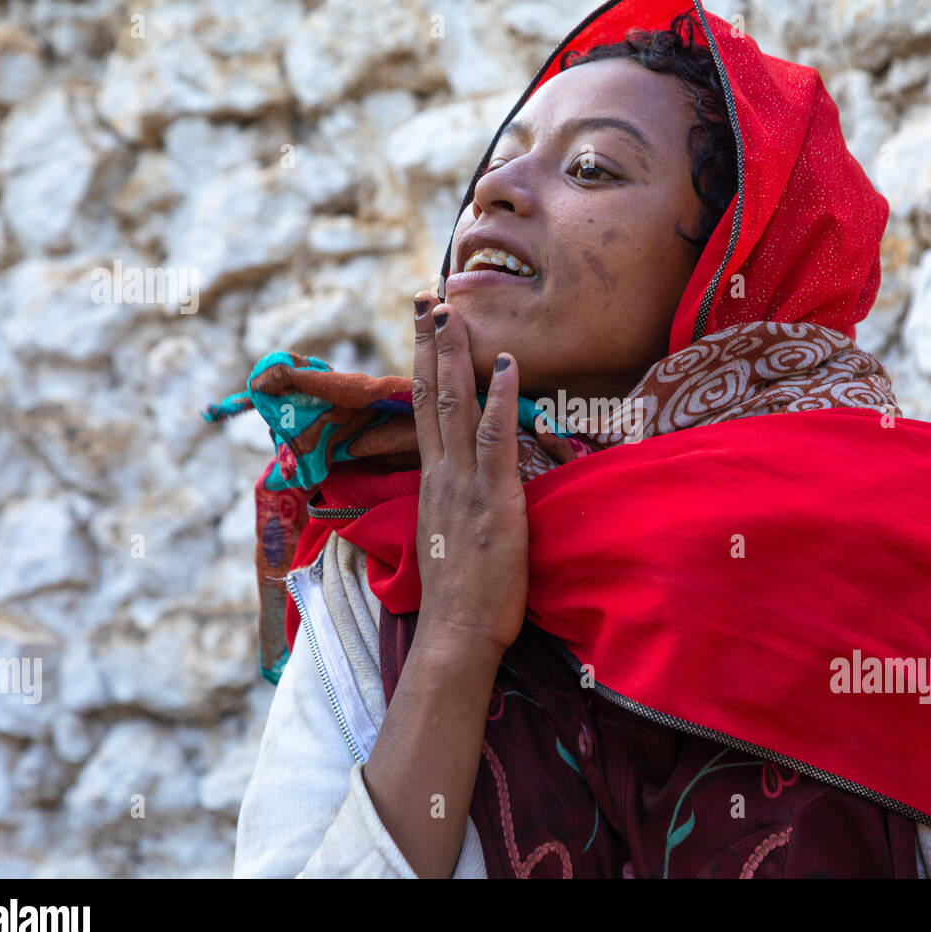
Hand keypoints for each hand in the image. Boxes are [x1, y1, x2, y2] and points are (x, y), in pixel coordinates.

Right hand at [409, 291, 527, 660]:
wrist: (457, 632)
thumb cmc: (461, 597)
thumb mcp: (450, 538)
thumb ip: (455, 505)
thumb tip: (463, 487)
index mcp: (431, 484)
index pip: (423, 413)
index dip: (424, 368)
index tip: (424, 331)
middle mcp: (441, 475)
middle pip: (430, 396)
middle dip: (429, 345)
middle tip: (427, 298)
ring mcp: (463, 485)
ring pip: (454, 406)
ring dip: (455, 356)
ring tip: (454, 311)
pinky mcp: (493, 499)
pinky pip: (493, 439)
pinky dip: (499, 399)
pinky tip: (507, 365)